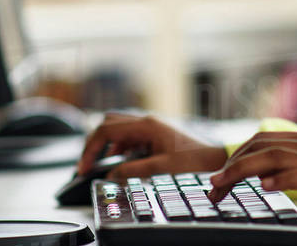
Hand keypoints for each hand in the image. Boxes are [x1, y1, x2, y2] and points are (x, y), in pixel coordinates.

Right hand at [75, 111, 227, 179]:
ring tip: (102, 166)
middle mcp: (146, 121)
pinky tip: (121, 162)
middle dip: (94, 143)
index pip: (106, 130)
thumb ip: (133, 170)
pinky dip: (118, 148)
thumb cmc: (193, 160)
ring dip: (106, 146)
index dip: (91, 148)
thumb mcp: (161, 168)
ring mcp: (149, 126)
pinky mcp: (152, 133)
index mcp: (146, 125)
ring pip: (117, 129)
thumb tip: (110, 174)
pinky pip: (128, 136)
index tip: (84, 167)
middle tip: (87, 164)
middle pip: (108, 124)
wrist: (213, 158)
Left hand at [206, 131, 296, 240]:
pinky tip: (264, 188)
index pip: (266, 140)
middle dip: (232, 164)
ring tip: (221, 186)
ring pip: (273, 155)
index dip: (239, 156)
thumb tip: (274, 181)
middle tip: (213, 187)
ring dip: (241, 171)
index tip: (221, 177)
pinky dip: (279, 179)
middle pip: (262, 144)